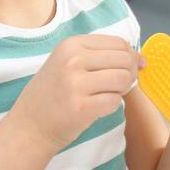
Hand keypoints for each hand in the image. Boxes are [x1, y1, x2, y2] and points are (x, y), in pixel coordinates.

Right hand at [9, 34, 142, 150]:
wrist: (29, 127)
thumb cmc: (52, 94)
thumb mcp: (67, 63)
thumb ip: (100, 56)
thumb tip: (141, 59)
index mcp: (71, 45)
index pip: (118, 42)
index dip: (131, 56)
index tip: (131, 68)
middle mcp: (73, 60)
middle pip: (125, 60)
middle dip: (130, 73)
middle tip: (120, 85)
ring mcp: (76, 83)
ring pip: (123, 79)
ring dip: (122, 90)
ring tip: (106, 95)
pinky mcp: (82, 107)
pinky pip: (115, 101)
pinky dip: (112, 106)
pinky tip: (97, 107)